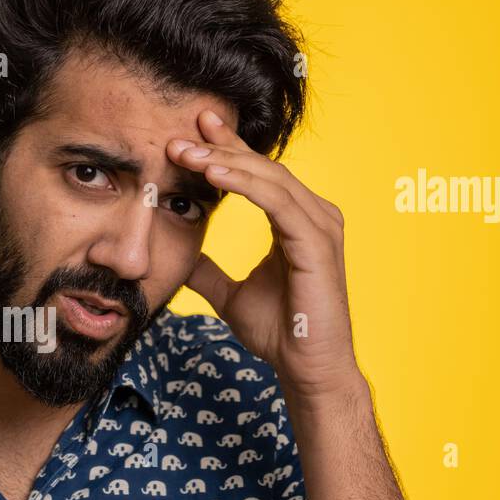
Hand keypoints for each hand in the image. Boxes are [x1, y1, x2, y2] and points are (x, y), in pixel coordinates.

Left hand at [169, 108, 362, 398]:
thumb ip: (208, 271)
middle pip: (263, 167)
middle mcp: (313, 216)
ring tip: (184, 152)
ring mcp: (319, 226)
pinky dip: (244, 185)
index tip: (191, 131)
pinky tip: (212, 175)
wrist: (305, 369)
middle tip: (181, 131)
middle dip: (220, 146)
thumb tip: (179, 257)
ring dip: (224, 161)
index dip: (226, 150)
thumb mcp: (229, 295)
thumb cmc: (279, 333)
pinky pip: (278, 201)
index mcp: (296, 222)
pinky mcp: (317, 242)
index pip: (258, 175)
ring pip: (269, 178)